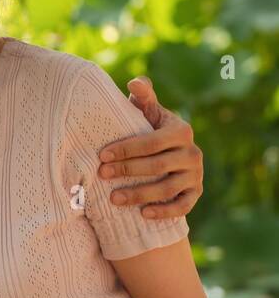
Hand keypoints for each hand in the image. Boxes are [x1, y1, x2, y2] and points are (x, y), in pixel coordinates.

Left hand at [99, 76, 202, 218]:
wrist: (169, 153)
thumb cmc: (149, 128)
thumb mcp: (147, 112)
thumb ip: (143, 97)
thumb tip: (135, 82)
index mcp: (181, 130)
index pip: (151, 142)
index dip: (126, 149)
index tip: (101, 155)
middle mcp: (193, 152)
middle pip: (157, 166)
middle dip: (128, 171)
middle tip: (102, 175)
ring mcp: (196, 175)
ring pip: (167, 188)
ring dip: (140, 194)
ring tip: (114, 199)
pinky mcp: (196, 193)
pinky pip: (183, 206)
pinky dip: (164, 211)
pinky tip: (144, 214)